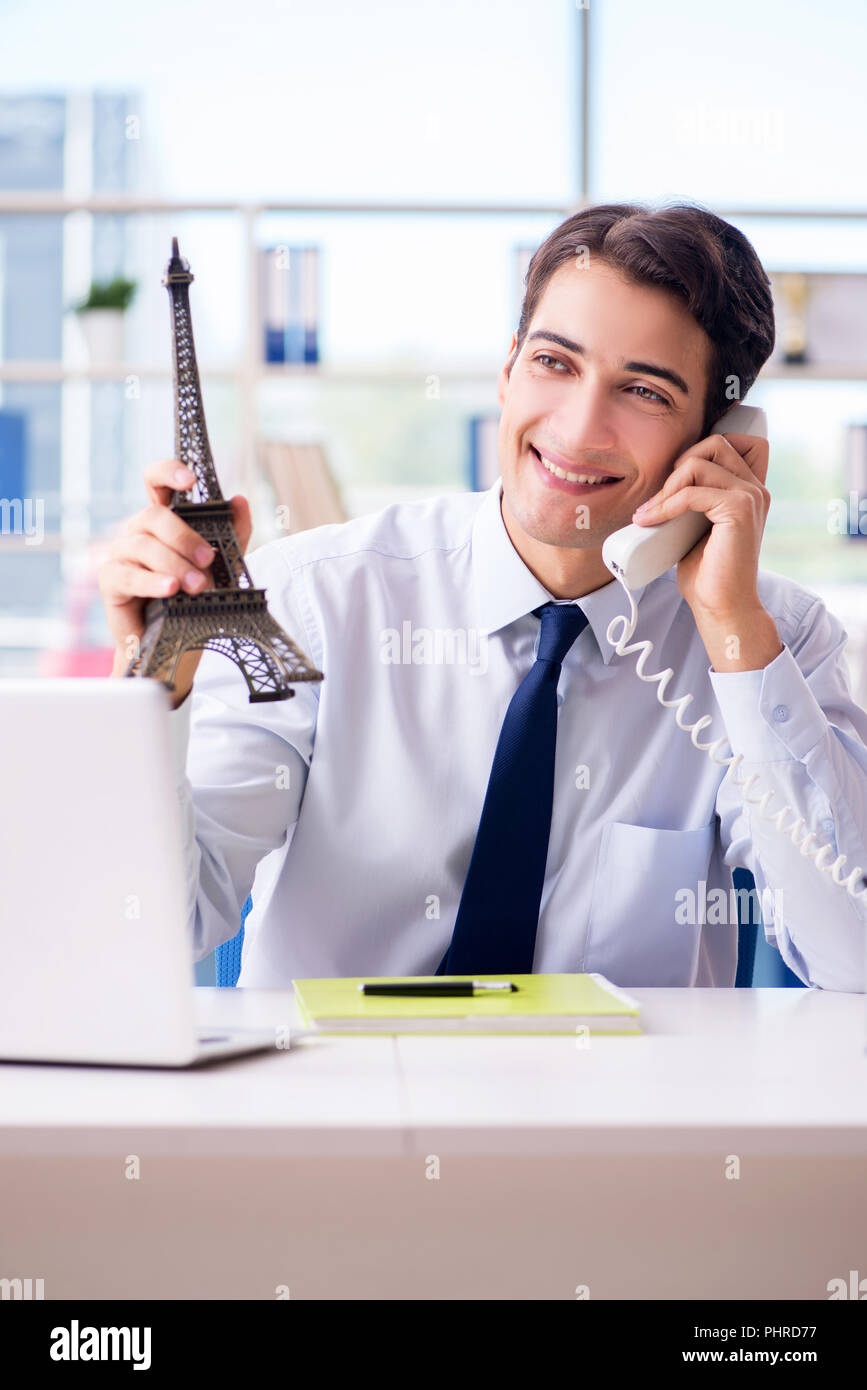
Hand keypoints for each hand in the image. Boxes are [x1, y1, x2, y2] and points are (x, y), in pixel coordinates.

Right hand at [98, 459, 252, 698]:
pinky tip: (170, 590)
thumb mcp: (222, 564)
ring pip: (143, 546)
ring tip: (199, 586)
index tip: (190, 479)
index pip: (155, 482)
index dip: (168, 472)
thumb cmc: (193, 597)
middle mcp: (138, 532)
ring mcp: (121, 554)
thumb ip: (233, 533)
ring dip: (175, 564)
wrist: (173, 642)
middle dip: (185, 537)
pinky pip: (127, 575)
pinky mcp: (110, 581)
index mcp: (163, 521)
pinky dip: (152, 581)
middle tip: (208, 560)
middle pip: (154, 516)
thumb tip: (240, 500)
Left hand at [631, 429, 781, 670]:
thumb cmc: (708, 572)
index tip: (678, 478)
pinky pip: (692, 492)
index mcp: (749, 489)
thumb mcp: (696, 525)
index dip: (705, 447)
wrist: (721, 606)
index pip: (738, 441)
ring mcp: (750, 496)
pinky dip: (666, 504)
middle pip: (715, 442)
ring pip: (699, 462)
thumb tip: (660, 482)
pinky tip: (650, 520)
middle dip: (680, 463)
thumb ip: (693, 499)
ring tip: (650, 513)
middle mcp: (755, 488)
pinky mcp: (739, 509)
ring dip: (667, 486)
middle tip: (661, 497)